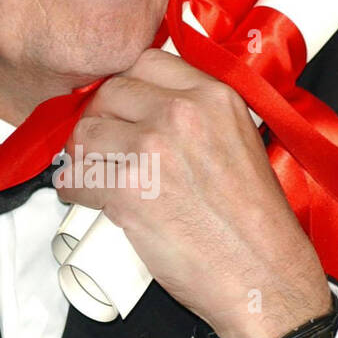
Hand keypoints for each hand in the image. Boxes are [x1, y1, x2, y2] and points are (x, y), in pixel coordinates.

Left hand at [61, 49, 330, 337]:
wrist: (263, 275)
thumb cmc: (257, 225)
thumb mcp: (243, 142)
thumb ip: (203, 116)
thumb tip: (155, 107)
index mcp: (215, 97)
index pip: (146, 62)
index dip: (127, 88)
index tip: (124, 110)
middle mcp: (183, 113)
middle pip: (109, 93)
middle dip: (101, 120)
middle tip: (105, 147)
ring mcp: (151, 148)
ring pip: (84, 133)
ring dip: (83, 156)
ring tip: (96, 177)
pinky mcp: (126, 189)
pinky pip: (74, 178)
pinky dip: (74, 192)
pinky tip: (89, 201)